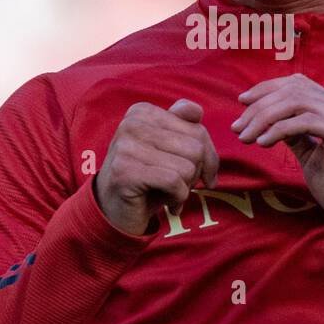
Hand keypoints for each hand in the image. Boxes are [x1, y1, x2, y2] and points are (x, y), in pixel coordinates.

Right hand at [95, 98, 218, 235]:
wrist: (116, 212)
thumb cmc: (150, 180)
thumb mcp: (171, 150)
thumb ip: (185, 126)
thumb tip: (197, 110)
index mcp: (143, 112)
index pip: (198, 127)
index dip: (207, 156)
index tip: (197, 172)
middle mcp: (131, 123)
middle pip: (196, 147)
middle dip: (196, 173)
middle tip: (178, 185)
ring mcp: (126, 147)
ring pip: (188, 166)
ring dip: (185, 188)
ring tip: (168, 193)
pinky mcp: (125, 172)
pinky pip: (175, 182)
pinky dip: (177, 198)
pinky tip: (167, 203)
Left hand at [231, 75, 323, 225]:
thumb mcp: (313, 159)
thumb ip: (297, 138)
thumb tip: (272, 123)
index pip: (300, 84)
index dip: (268, 88)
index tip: (243, 103)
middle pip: (295, 88)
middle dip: (260, 104)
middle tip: (238, 126)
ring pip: (297, 100)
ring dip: (265, 117)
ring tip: (246, 136)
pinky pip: (306, 121)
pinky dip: (280, 129)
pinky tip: (263, 143)